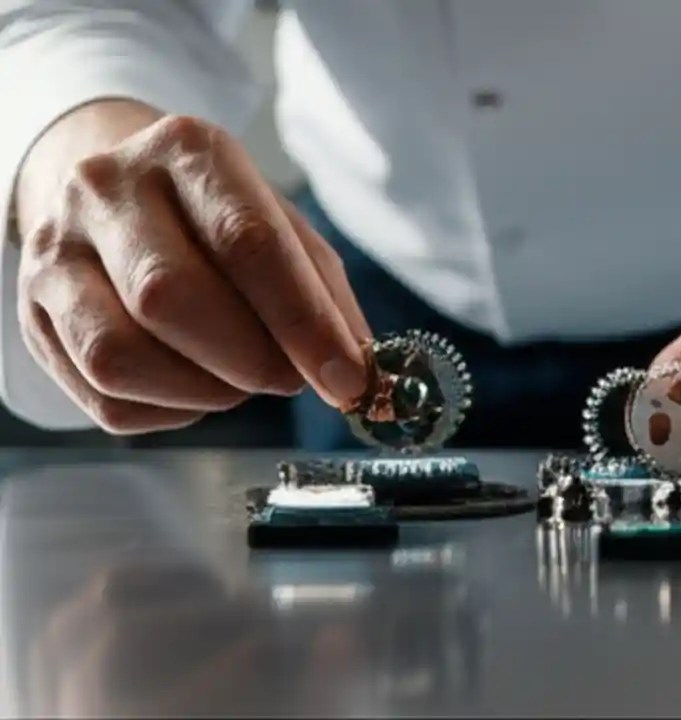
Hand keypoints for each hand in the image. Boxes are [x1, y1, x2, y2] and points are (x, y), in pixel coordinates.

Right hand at [14, 101, 370, 433]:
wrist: (115, 194)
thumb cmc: (216, 217)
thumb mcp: (283, 226)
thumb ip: (324, 295)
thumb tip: (356, 373)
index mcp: (186, 150)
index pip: (246, 242)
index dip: (303, 322)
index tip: (346, 377)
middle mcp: (107, 189)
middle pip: (170, 298)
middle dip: (250, 361)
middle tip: (289, 379)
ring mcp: (56, 251)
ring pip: (119, 357)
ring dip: (203, 393)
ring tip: (240, 382)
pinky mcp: (33, 315)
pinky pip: (103, 399)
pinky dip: (168, 411)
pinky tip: (194, 387)